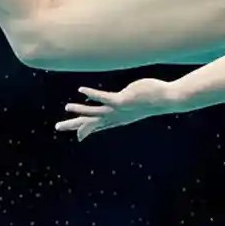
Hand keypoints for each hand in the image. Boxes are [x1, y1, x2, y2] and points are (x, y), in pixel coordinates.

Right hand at [54, 78, 179, 140]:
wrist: (167, 100)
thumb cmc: (152, 98)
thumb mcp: (133, 103)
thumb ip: (119, 102)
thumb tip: (108, 99)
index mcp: (118, 118)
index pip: (99, 126)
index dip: (86, 130)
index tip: (76, 135)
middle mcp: (117, 116)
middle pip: (92, 122)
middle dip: (74, 125)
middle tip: (57, 127)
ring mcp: (119, 109)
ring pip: (95, 111)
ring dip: (80, 109)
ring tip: (67, 107)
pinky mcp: (122, 100)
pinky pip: (104, 97)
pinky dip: (92, 94)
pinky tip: (81, 90)